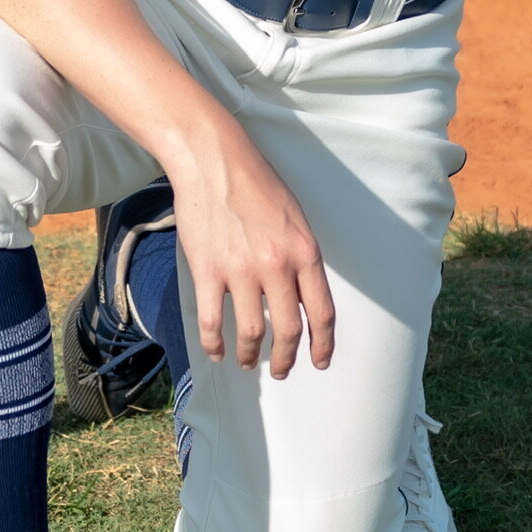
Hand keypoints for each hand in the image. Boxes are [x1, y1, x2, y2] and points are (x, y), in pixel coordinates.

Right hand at [165, 135, 335, 378]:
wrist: (214, 161)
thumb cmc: (257, 183)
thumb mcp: (295, 218)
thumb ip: (301, 258)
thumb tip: (301, 297)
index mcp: (304, 252)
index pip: (322, 312)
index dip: (323, 344)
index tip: (319, 361)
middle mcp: (276, 266)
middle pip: (288, 331)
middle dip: (287, 359)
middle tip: (282, 370)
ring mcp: (240, 270)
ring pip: (251, 332)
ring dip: (251, 356)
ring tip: (249, 363)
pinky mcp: (208, 270)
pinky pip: (213, 320)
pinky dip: (215, 344)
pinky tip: (218, 352)